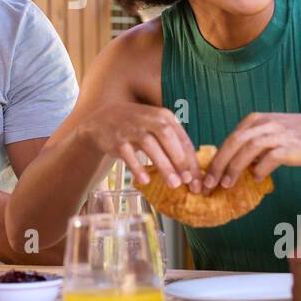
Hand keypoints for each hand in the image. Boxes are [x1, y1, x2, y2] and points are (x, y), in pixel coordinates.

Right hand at [80, 103, 199, 189]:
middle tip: (188, 181)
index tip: (197, 179)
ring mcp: (131, 129)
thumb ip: (173, 142)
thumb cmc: (137, 127)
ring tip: (174, 184)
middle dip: (180, 161)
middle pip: (168, 138)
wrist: (103, 120)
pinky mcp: (117, 140)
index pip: (182, 138)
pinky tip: (145, 181)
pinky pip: (128, 155)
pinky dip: (137, 168)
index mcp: (163, 116)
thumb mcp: (157, 127)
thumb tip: (192, 169)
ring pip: (150, 146)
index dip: (191, 160)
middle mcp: (148, 119)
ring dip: (164, 165)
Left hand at [200, 112, 300, 192]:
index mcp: (255, 120)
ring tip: (227, 184)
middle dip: (219, 164)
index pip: (229, 139)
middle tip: (209, 183)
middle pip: (234, 142)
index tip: (206, 177)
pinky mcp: (292, 146)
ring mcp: (279, 134)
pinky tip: (256, 179)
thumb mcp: (266, 134)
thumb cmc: (290, 138)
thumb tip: (225, 165)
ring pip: (250, 149)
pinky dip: (261, 168)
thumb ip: (248, 144)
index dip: (216, 158)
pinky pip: (272, 157)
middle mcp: (265, 124)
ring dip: (235, 168)